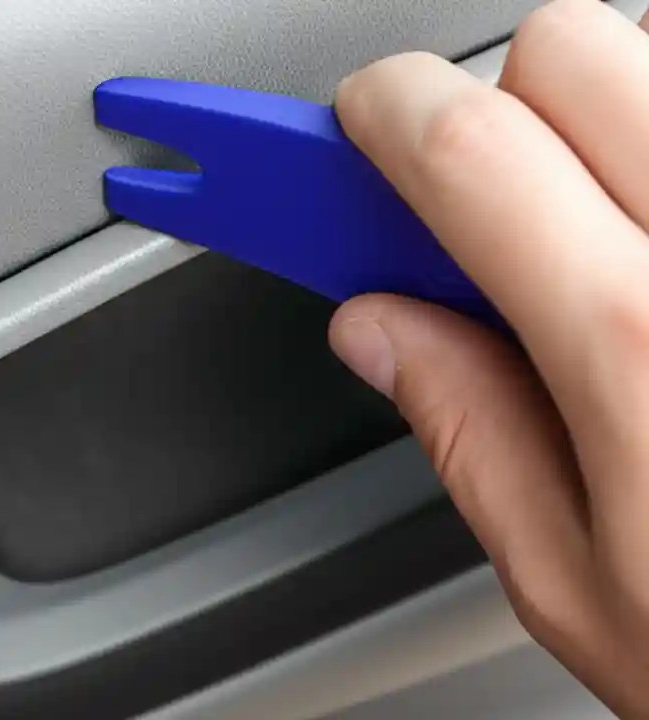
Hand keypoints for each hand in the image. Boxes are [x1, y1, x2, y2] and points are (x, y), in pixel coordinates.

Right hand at [328, 0, 648, 715]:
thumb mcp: (580, 580)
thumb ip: (467, 431)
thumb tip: (381, 330)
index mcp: (635, 346)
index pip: (463, 147)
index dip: (379, 115)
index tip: (350, 125)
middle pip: (572, 50)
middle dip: (497, 102)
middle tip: (486, 199)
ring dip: (608, 118)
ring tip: (604, 233)